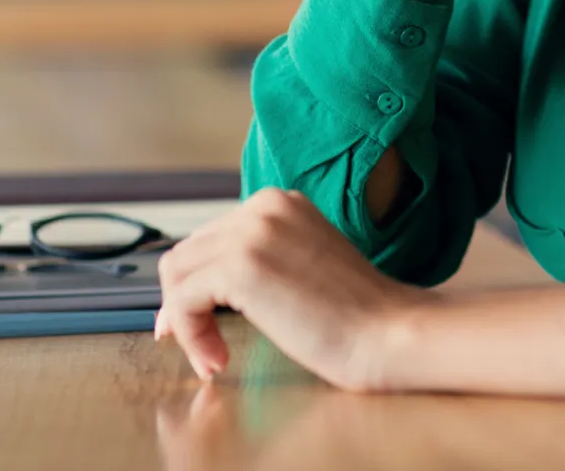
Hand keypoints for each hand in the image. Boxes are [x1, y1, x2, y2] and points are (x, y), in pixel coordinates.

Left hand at [154, 187, 429, 390]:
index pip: (210, 238)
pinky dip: (190, 336)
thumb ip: (263, 260)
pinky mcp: (240, 267)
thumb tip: (206, 287)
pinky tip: (218, 361)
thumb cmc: (356, 314)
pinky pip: (183, 301)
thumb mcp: (302, 265)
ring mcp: (251, 233)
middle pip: (186, 253)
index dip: (198, 286)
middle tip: (204, 348)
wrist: (388, 332)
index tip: (201, 325)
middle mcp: (263, 206)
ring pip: (177, 275)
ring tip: (213, 358)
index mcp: (280, 202)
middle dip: (185, 304)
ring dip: (186, 324)